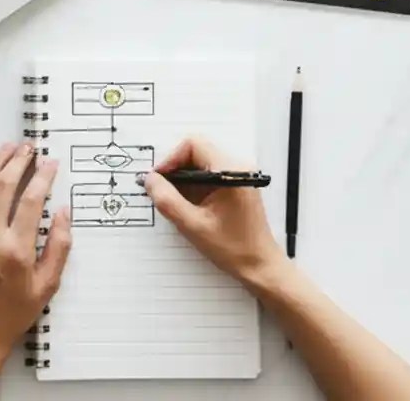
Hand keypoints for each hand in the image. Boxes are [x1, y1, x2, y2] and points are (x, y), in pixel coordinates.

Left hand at [0, 143, 71, 399]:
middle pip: (3, 186)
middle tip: (30, 147)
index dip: (42, 177)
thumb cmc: (13, 313)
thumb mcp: (48, 285)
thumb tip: (63, 212)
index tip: (51, 163)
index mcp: (16, 250)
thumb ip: (59, 246)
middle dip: (18, 161)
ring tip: (8, 148)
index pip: (30, 200)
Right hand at [144, 137, 284, 285]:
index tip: (159, 178)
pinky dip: (193, 186)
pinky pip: (208, 175)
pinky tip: (187, 205)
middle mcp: (237, 168)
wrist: (259, 265)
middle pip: (196, 151)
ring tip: (174, 201)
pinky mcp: (235, 185)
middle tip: (161, 190)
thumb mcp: (192, 225)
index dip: (171, 158)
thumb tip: (151, 180)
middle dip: (175, 169)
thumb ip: (167, 200)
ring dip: (183, 179)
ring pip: (200, 163)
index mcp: (231, 172)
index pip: (194, 145)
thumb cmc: (234, 248)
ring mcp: (238, 176)